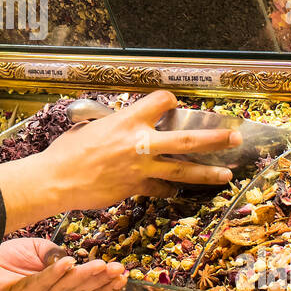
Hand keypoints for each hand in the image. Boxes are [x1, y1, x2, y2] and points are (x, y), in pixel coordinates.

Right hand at [0, 90, 241, 229]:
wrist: (56, 180)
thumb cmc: (67, 150)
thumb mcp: (91, 126)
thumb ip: (115, 125)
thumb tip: (123, 127)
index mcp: (127, 120)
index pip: (162, 101)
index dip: (170, 100)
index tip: (173, 103)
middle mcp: (140, 142)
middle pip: (187, 139)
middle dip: (215, 138)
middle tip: (234, 136)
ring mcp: (141, 168)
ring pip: (183, 170)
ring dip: (208, 172)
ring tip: (227, 173)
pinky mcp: (136, 188)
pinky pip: (161, 189)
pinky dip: (171, 189)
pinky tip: (179, 190)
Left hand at [0, 237, 126, 290]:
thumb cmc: (11, 262)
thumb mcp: (41, 252)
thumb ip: (58, 255)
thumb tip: (71, 258)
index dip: (108, 286)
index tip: (124, 275)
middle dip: (102, 279)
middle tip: (118, 269)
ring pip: (66, 288)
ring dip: (84, 275)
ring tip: (100, 264)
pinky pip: (41, 284)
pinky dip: (55, 274)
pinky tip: (68, 263)